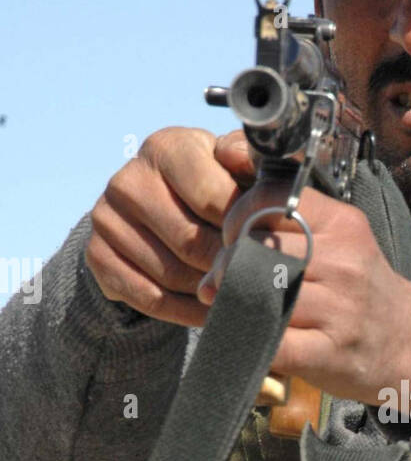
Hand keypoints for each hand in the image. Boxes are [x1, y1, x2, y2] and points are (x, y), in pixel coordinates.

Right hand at [85, 127, 254, 325]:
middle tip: (252, 280)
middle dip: (226, 265)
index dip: (242, 230)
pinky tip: (208, 310)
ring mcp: (106, 219)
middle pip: (190, 242)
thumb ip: (249, 159)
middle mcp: (128, 180)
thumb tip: (242, 158)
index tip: (263, 247)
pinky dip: (185, 311)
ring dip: (208, 291)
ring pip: (172, 275)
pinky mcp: (97, 255)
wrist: (157, 208)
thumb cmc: (210, 185)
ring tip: (234, 292)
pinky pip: (149, 299)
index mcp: (166, 148)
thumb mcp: (232, 166)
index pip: (212, 199)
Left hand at [199, 131, 410, 408]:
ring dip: (233, 302)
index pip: (273, 200)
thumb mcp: (342, 240)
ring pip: (260, 294)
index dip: (239, 216)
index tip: (235, 236)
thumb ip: (293, 220)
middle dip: (229, 264)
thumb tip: (224, 189)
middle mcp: (344, 262)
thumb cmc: (363, 289)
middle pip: (258, 248)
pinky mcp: (330, 353)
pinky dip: (248, 339)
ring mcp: (340, 310)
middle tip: (227, 278)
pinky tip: (248, 334)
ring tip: (234, 306)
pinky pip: (272, 342)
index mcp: (344, 226)